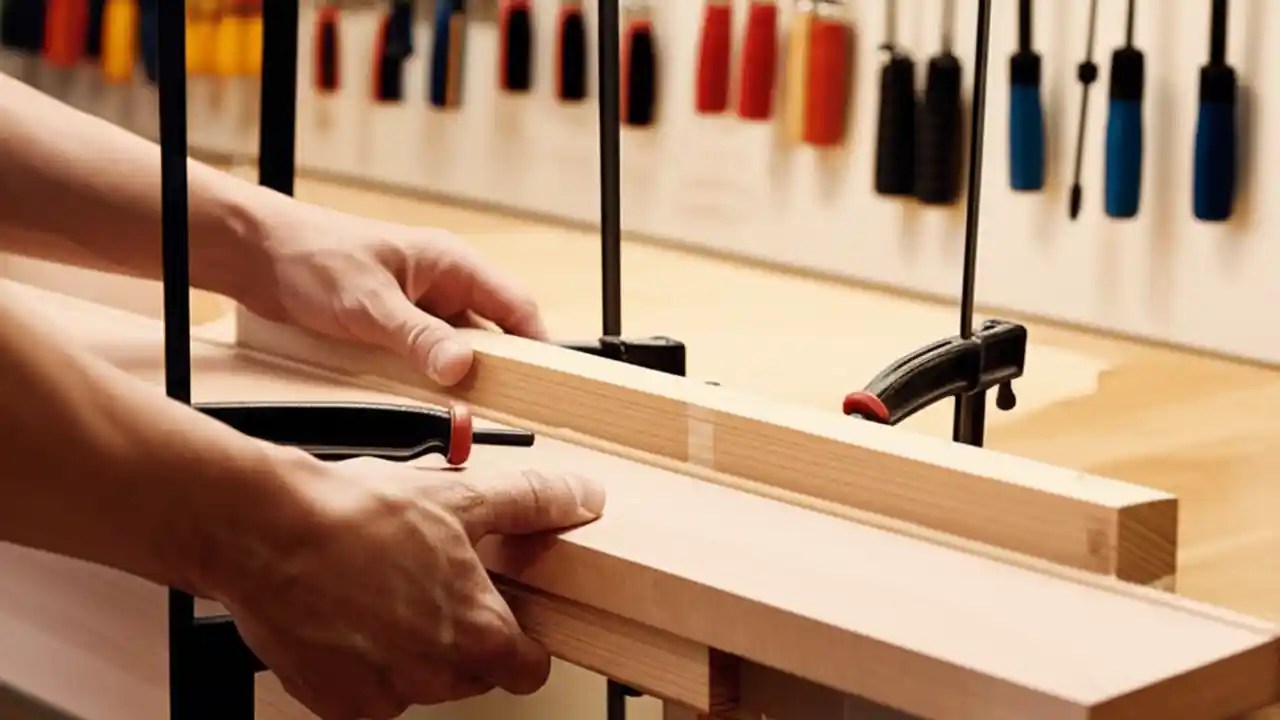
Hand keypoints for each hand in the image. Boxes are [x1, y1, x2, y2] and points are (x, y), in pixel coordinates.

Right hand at [213, 453, 603, 719]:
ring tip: (382, 588)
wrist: (264, 531)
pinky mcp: (334, 705)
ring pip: (419, 682)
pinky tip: (348, 613)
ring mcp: (383, 696)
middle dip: (460, 635)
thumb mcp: (460, 497)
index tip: (502, 611)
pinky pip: (367, 691)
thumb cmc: (356, 517)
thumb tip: (580, 497)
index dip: (520, 638)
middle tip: (429, 582)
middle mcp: (435, 678)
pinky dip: (362, 662)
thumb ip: (530, 504)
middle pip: (473, 673)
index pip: (529, 669)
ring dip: (410, 647)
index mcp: (478, 635)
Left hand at [245, 204, 547, 386]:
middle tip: (497, 405)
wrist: (256, 254)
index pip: (515, 305)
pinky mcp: (393, 322)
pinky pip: (424, 354)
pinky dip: (424, 376)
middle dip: (494, 368)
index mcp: (451, 263)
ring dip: (453, 374)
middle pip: (490, 332)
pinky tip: (417, 396)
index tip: (544, 382)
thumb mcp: (370, 305)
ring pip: (456, 347)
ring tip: (457, 405)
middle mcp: (441, 282)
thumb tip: (461, 368)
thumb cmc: (313, 257)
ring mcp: (418, 304)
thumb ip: (418, 338)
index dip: (536, 344)